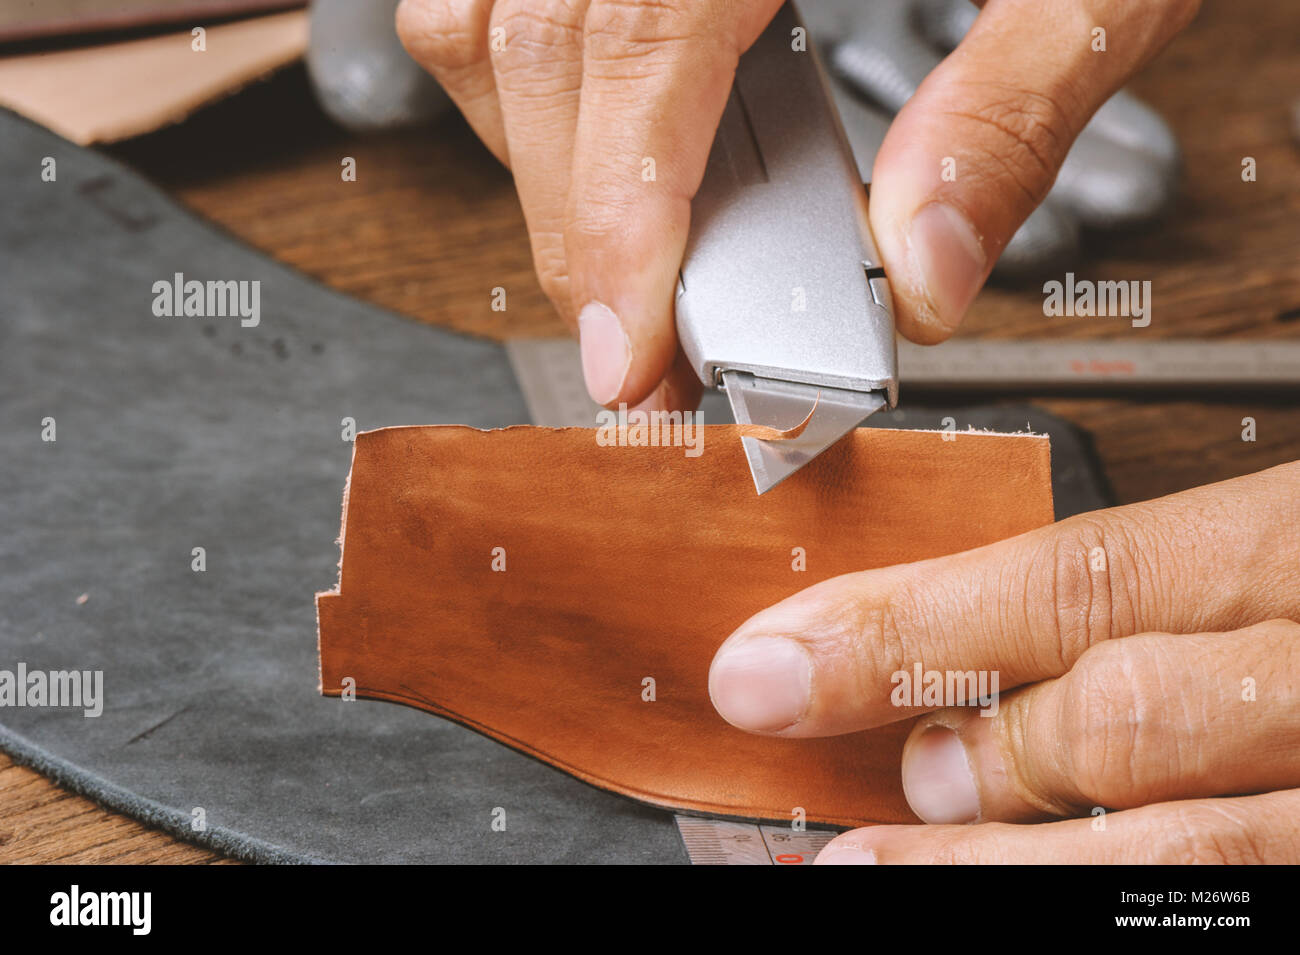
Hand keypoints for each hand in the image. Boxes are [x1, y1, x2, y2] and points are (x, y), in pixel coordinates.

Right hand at [397, 0, 1198, 407]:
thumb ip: (1012, 108)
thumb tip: (926, 271)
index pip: (638, 41)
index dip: (615, 218)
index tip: (627, 346)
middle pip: (539, 44)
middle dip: (578, 228)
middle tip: (638, 344)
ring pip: (483, 15)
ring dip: (537, 160)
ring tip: (621, 255)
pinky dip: (526, 86)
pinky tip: (604, 144)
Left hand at [707, 462, 1299, 862]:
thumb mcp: (1279, 557)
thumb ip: (1154, 603)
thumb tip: (962, 675)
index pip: (1077, 582)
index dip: (906, 629)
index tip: (771, 665)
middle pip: (1126, 723)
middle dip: (980, 765)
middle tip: (873, 795)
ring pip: (1189, 853)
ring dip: (1015, 869)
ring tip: (887, 870)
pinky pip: (1237, 904)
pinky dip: (1127, 906)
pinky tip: (1046, 890)